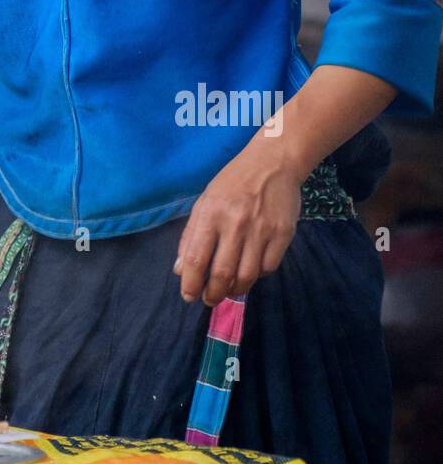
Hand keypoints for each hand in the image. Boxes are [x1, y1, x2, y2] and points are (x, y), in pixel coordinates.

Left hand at [173, 146, 302, 306]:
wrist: (273, 163)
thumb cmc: (233, 182)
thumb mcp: (205, 201)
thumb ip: (191, 236)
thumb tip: (180, 271)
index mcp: (211, 214)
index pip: (196, 258)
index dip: (190, 283)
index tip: (188, 296)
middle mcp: (235, 224)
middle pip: (222, 273)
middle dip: (212, 294)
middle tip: (209, 299)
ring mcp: (261, 231)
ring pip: (246, 277)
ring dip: (234, 291)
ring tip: (227, 291)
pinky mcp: (282, 235)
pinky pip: (268, 268)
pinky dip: (256, 277)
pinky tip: (249, 272)